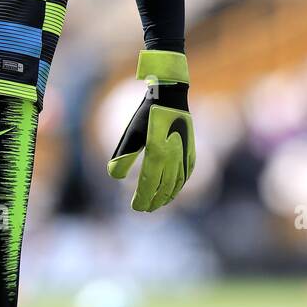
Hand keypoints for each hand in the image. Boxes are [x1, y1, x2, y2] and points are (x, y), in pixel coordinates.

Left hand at [107, 49, 194, 211]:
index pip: (149, 185)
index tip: (136, 207)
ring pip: (177, 184)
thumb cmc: (145, 115)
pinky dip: (180, 186)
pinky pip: (186, 174)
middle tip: (144, 209)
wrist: (170, 97)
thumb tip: (115, 177)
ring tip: (158, 204)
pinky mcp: (191, 151)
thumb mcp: (130, 134)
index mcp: (156, 153)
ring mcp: (185, 155)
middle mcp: (173, 157)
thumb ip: (123, 157)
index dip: (142, 199)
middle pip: (163, 188)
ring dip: (167, 197)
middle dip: (153, 201)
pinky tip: (173, 190)